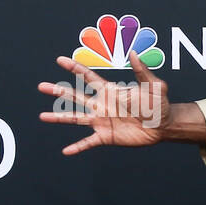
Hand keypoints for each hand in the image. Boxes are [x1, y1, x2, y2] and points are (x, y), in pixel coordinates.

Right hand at [38, 51, 170, 154]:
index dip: (74, 68)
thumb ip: (142, 71)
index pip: (88, 77)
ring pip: (76, 118)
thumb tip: (133, 53)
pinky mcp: (106, 136)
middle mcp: (102, 105)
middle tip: (41, 86)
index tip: (60, 60)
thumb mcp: (153, 86)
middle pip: (75, 96)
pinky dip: (78, 147)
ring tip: (42, 116)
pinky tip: (66, 151)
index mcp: (111, 91)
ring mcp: (102, 121)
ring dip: (59, 117)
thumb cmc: (159, 105)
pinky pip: (89, 142)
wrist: (164, 126)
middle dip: (58, 91)